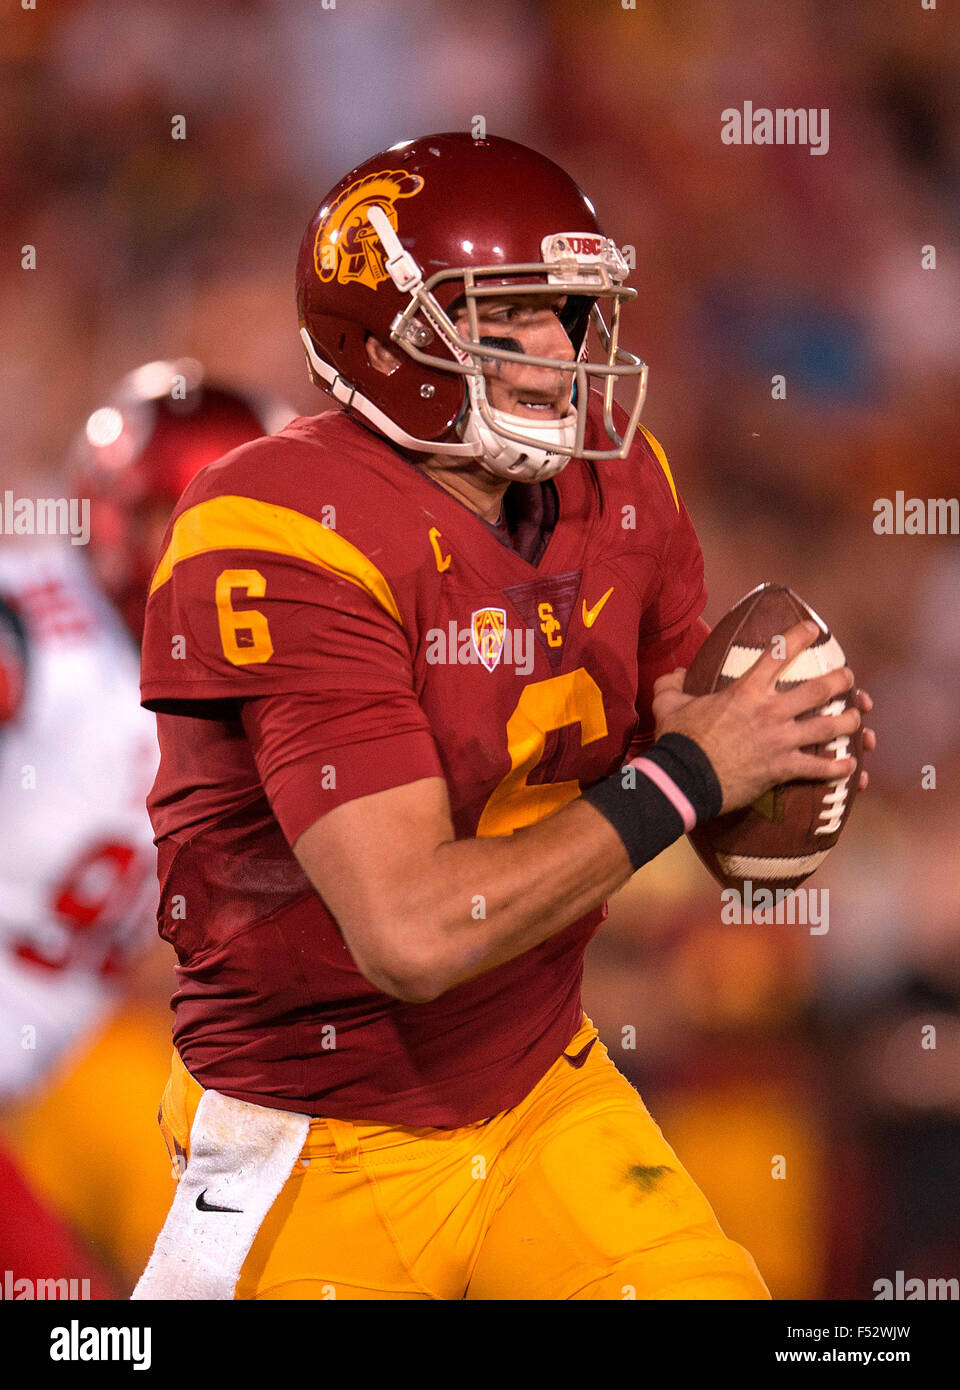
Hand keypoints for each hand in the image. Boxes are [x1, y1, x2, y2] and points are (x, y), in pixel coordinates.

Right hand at [652, 620, 874, 813]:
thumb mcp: (667, 704)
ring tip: (857, 717)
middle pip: (818, 690)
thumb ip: (671, 683)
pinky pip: (819, 768)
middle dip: (840, 681)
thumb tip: (675, 673)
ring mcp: (780, 741)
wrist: (684, 780)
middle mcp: (770, 711)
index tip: (815, 630)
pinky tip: (851, 766)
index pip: (778, 653)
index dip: (800, 637)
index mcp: (745, 691)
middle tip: (849, 677)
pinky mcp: (782, 769)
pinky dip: (838, 768)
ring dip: (848, 721)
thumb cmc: (678, 740)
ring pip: (828, 727)